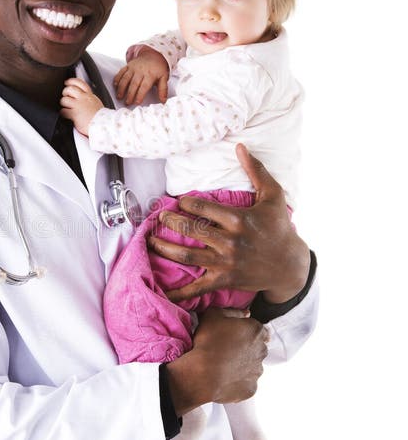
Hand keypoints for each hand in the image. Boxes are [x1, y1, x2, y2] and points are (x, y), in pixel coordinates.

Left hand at [60, 77, 103, 135]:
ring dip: (63, 103)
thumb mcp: (96, 102)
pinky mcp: (74, 114)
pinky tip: (66, 115)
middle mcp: (83, 98)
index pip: (80, 83)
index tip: (67, 82)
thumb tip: (82, 96)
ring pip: (64, 100)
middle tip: (65, 96)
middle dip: (65, 92)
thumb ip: (88, 98)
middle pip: (69, 89)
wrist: (102, 125)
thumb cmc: (100, 117)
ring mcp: (78, 106)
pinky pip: (63, 111)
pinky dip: (63, 113)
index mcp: (89, 95)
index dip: (71, 81)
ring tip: (66, 107)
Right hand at [113, 48, 168, 104]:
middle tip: (127, 103)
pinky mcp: (128, 65)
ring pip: (125, 78)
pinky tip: (115, 85)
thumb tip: (163, 101)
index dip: (140, 95)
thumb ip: (163, 89)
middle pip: (134, 84)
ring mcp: (133, 67)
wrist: (153, 54)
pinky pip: (121, 72)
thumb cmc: (158, 68)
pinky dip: (117, 78)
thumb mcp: (164, 77)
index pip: (144, 86)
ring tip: (119, 96)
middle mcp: (140, 71)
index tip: (137, 102)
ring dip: (121, 88)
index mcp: (150, 75)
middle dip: (130, 94)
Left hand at [149, 144, 310, 303]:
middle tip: (159, 216)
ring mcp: (225, 263)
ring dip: (164, 247)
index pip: (203, 207)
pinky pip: (197, 288)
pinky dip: (179, 293)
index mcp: (238, 219)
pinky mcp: (224, 280)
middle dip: (169, 221)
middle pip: (190, 230)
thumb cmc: (280, 227)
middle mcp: (229, 242)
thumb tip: (240, 146)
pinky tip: (163, 293)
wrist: (289, 265)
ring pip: (186, 255)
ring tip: (150, 240)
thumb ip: (256, 170)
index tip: (179, 201)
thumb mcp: (272, 196)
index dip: (186, 202)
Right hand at [166, 308, 267, 415]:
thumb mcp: (214, 315)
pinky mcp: (251, 389)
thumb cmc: (207, 342)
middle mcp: (262, 351)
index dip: (243, 331)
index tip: (231, 335)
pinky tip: (224, 379)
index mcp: (256, 331)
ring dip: (243, 365)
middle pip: (257, 347)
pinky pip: (246, 383)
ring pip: (253, 366)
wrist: (201, 374)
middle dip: (245, 348)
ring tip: (223, 366)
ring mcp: (257, 372)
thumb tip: (246, 313)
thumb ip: (233, 311)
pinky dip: (238, 381)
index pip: (257, 329)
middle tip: (226, 350)